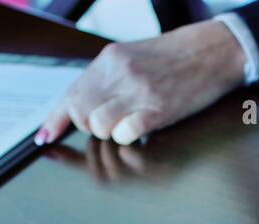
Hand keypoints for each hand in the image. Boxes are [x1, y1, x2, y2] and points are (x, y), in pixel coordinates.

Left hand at [36, 20, 245, 145]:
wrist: (214, 51)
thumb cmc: (175, 57)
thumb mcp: (132, 58)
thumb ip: (106, 78)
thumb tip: (79, 105)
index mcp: (110, 59)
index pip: (70, 93)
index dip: (56, 120)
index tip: (45, 137)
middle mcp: (120, 73)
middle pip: (80, 112)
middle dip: (88, 126)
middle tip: (106, 124)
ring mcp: (139, 91)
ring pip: (99, 125)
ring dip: (109, 133)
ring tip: (126, 124)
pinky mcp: (159, 108)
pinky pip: (125, 132)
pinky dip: (127, 136)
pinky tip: (139, 128)